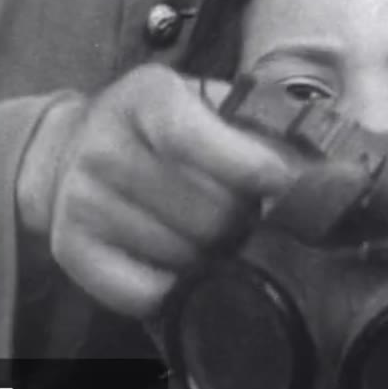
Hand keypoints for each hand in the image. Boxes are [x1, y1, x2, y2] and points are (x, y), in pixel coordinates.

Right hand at [16, 64, 293, 317]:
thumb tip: (317, 175)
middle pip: (207, 213)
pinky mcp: (69, 247)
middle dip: (240, 220)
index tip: (280, 183)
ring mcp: (80, 198)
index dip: (247, 167)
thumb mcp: (212, 108)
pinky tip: (175, 259)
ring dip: (211, 253)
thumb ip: (261, 132)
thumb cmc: (170, 132)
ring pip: (185, 256)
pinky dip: (174, 287)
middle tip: (240, 213)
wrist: (79, 151)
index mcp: (147, 96)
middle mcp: (103, 144)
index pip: (193, 139)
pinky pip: (145, 292)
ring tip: (205, 231)